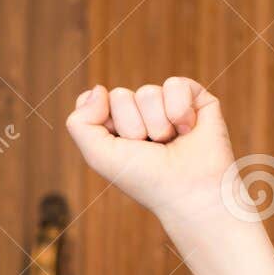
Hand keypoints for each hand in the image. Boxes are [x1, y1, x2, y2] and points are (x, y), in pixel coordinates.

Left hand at [65, 78, 237, 231]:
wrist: (189, 190)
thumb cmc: (145, 179)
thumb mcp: (99, 156)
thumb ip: (80, 123)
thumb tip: (98, 88)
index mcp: (116, 128)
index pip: (97, 102)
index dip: (107, 124)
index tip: (121, 147)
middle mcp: (140, 115)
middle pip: (120, 96)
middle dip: (133, 126)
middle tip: (150, 150)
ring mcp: (166, 104)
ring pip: (147, 92)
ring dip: (157, 124)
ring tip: (169, 144)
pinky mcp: (193, 97)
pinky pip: (174, 85)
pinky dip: (179, 111)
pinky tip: (188, 130)